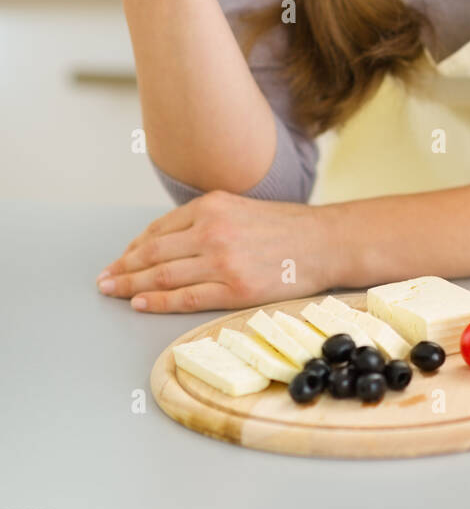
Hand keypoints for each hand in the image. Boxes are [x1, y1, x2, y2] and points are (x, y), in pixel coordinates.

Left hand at [96, 191, 334, 312]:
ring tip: (113, 292)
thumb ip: (208, 220)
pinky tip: (141, 303)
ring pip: (163, 275)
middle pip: (154, 252)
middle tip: (103, 280)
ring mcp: (223, 260)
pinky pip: (186, 297)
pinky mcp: (235, 288)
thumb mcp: (242, 209)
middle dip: (123, 267)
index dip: (134, 247)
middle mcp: (213, 230)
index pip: (159, 229)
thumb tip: (170, 242)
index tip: (120, 259)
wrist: (327, 242)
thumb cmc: (288, 228)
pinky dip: (158, 301)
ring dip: (132, 284)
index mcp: (213, 205)